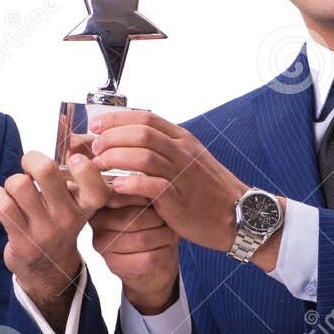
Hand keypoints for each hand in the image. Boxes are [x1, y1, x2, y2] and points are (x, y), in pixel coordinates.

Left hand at [0, 152, 107, 330]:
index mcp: (86, 207)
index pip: (94, 184)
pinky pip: (1, 204)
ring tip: (16, 193)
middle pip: (46, 170)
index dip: (83, 166)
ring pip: (18, 184)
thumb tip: (62, 131)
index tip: (72, 161)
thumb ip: (70, 175)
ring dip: (11, 183)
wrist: (49, 270)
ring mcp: (45, 232)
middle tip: (29, 167)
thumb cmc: (57, 224)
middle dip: (31, 160)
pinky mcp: (22, 241)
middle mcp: (68, 219)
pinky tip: (3, 203)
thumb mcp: (74, 204)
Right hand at [88, 191, 179, 314]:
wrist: (155, 258)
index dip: (148, 197)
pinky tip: (165, 248)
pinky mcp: (114, 265)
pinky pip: (148, 258)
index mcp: (102, 199)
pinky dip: (164, 252)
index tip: (159, 200)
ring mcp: (102, 245)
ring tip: (168, 232)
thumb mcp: (149, 201)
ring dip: (164, 235)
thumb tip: (147, 180)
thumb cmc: (153, 223)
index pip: (123, 193)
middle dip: (159, 218)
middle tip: (167, 219)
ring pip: (143, 239)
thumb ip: (143, 189)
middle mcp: (96, 222)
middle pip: (134, 217)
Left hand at [89, 111, 255, 256]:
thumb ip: (163, 149)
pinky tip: (115, 187)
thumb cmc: (209, 191)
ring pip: (143, 156)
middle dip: (111, 138)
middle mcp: (182, 153)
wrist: (239, 215)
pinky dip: (130, 185)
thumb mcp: (189, 160)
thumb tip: (131, 142)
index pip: (145, 117)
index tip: (96, 125)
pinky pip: (152, 186)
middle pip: (141, 133)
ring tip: (99, 166)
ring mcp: (182, 175)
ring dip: (115, 158)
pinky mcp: (180, 200)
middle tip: (94, 148)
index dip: (116, 119)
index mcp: (182, 140)